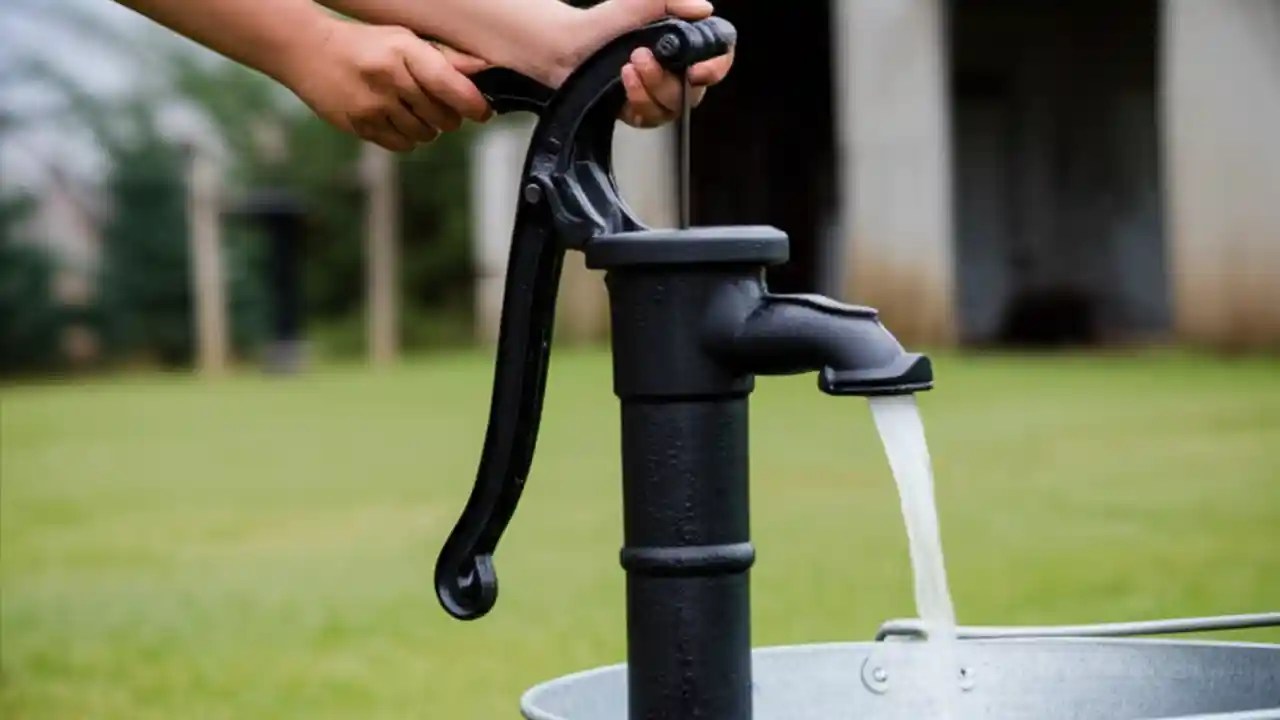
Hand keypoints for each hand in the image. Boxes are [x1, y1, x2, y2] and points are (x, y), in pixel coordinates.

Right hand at [283, 18, 493, 150]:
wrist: (308, 51)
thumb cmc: (366, 45)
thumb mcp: (405, 40)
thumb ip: (446, 58)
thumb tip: (485, 69)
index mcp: (404, 51)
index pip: (451, 86)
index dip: (474, 105)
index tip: (482, 113)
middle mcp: (389, 77)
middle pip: (443, 117)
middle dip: (448, 117)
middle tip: (438, 106)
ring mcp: (373, 105)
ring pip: (424, 135)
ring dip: (427, 128)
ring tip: (410, 109)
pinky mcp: (360, 125)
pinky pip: (402, 145)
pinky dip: (406, 138)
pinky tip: (394, 119)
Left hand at [578, 0, 734, 128]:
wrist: (566, 47)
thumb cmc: (603, 24)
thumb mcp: (637, 3)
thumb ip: (670, 1)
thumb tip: (704, 8)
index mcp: (684, 46)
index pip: (718, 59)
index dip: (716, 67)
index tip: (698, 69)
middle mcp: (677, 72)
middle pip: (694, 91)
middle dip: (667, 78)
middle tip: (640, 55)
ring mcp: (659, 95)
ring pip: (672, 108)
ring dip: (650, 88)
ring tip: (627, 66)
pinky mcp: (640, 113)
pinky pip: (650, 118)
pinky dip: (637, 101)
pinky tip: (622, 82)